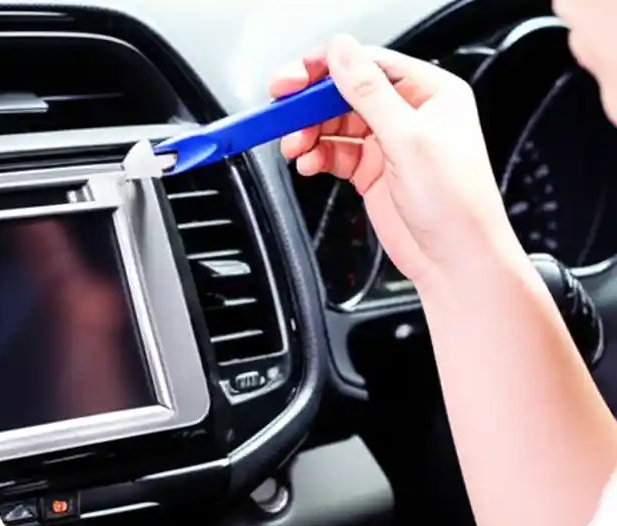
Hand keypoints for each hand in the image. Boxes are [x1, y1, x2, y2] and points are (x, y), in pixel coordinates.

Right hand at [272, 34, 520, 293]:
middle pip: (345, 93)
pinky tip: (308, 163)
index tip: (294, 78)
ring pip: (334, 124)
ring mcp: (389, 143)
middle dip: (310, 103)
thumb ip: (369, 92)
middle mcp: (409, 114)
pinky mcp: (372, 171)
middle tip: (281, 109)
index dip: (328, 67)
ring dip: (308, 133)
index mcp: (430, 93)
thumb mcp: (409, 138)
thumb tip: (342, 51)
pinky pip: (334, 152)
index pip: (369, 64)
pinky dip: (316, 156)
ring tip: (295, 147)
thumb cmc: (457, 203)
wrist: (456, 261)